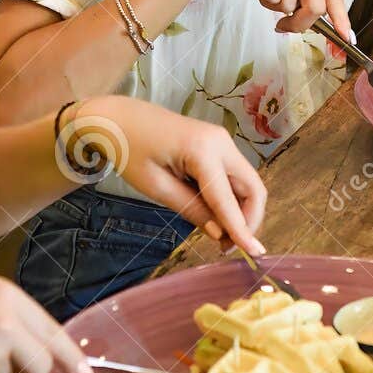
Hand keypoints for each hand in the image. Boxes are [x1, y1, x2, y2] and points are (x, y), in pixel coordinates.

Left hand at [64, 95, 266, 255]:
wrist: (116, 118)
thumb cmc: (128, 150)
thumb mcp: (156, 187)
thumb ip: (191, 209)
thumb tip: (219, 233)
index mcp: (203, 150)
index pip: (229, 199)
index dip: (242, 230)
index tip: (256, 254)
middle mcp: (221, 142)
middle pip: (253, 188)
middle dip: (248, 221)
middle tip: (228, 247)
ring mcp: (221, 140)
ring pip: (246, 183)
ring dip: (240, 211)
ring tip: (219, 235)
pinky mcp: (216, 144)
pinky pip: (233, 176)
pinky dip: (231, 198)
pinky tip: (214, 214)